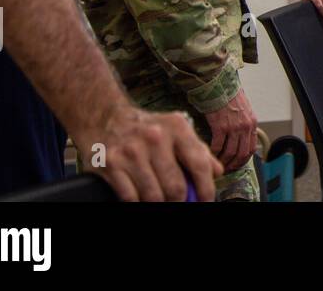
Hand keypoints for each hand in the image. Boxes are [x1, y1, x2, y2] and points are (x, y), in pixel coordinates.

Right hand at [74, 104, 221, 201]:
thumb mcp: (175, 130)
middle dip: (180, 202)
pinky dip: (138, 203)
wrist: (105, 117)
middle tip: (179, 203)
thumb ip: (197, 150)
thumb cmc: (147, 128)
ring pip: (153, 196)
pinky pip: (130, 198)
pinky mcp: (110, 164)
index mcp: (176, 128)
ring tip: (161, 201)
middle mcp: (155, 137)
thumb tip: (217, 172)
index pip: (199, 164)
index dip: (206, 189)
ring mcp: (131, 151)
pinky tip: (141, 199)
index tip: (206, 201)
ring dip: (159, 205)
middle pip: (175, 187)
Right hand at [204, 87, 257, 172]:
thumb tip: (239, 140)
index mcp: (252, 123)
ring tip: (216, 164)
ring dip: (222, 162)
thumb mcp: (244, 110)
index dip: (243, 161)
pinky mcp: (220, 126)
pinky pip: (217, 146)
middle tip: (225, 169)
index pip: (251, 149)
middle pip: (241, 154)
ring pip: (229, 153)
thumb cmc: (230, 96)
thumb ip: (244, 124)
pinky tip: (209, 154)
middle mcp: (245, 127)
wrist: (220, 85)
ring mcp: (233, 127)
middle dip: (233, 165)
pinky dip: (213, 153)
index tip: (236, 165)